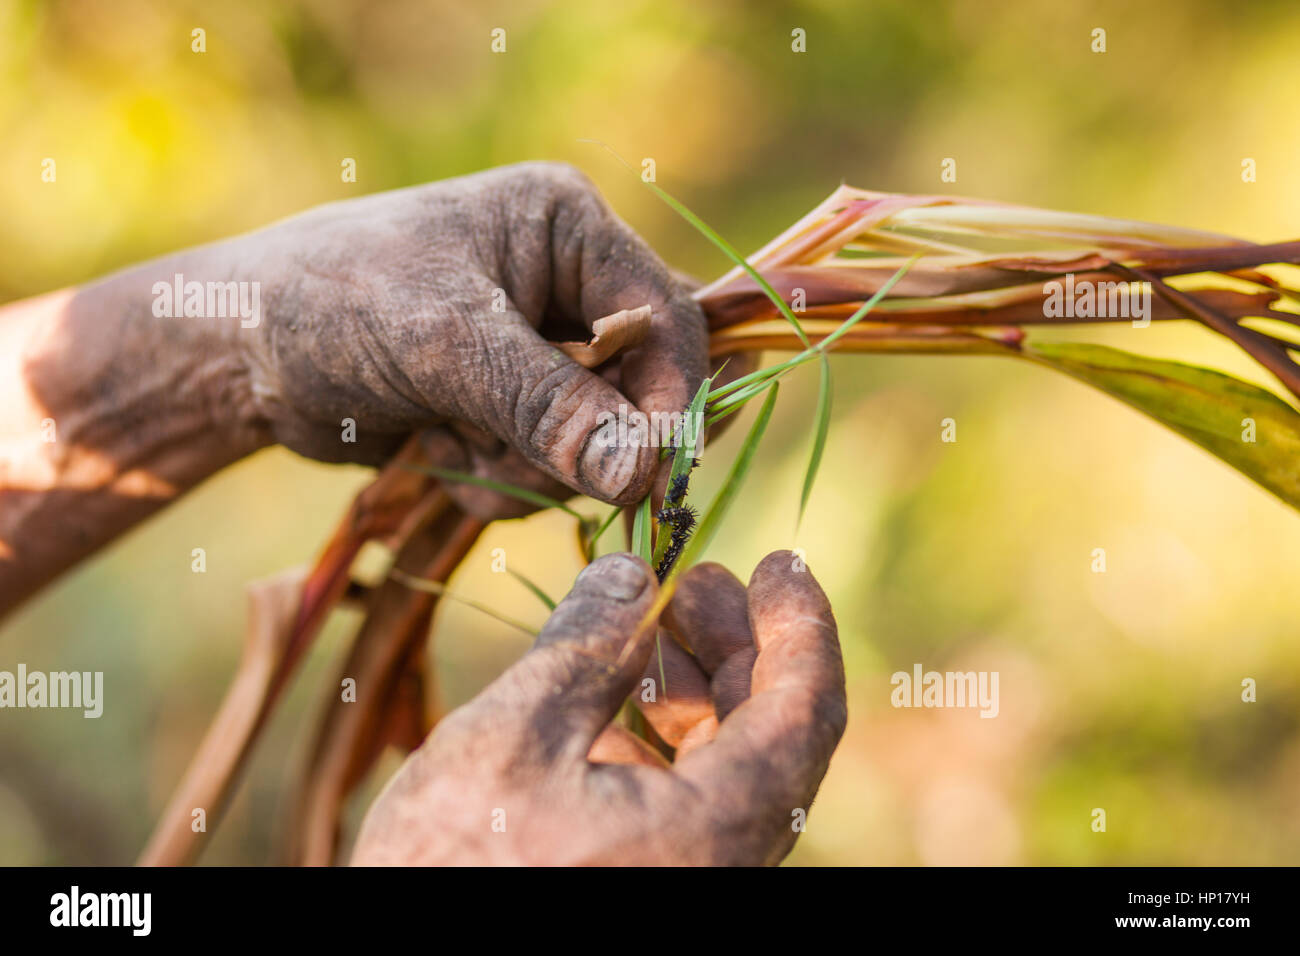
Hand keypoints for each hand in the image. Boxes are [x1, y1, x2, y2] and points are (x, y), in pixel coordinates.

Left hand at [2, 162, 709, 609]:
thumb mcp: (443, 342)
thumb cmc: (332, 304)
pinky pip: (554, 466)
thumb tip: (642, 474)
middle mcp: (568, 283)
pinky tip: (443, 455)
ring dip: (536, 466)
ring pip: (601, 439)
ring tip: (458, 446)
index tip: (651, 472)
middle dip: (593, 439)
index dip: (671, 397)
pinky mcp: (513, 404)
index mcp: (568, 228)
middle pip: (645, 384)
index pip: (665, 316)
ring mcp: (542, 348)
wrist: (239, 349)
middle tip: (527, 462)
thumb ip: (548, 405)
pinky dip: (505, 480)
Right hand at [350, 550, 845, 865]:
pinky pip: (684, 803)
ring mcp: (687, 876)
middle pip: (769, 733)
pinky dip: (659, 739)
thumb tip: (633, 574)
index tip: (784, 564)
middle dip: (737, 644)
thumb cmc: (454, 867)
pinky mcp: (645, 883)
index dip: (801, 627)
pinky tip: (606, 703)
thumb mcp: (512, 737)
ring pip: (726, 766)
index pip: (804, 712)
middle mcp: (722, 862)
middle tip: (696, 579)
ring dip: (696, 686)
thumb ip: (585, 649)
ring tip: (646, 626)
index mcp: (714, 828)